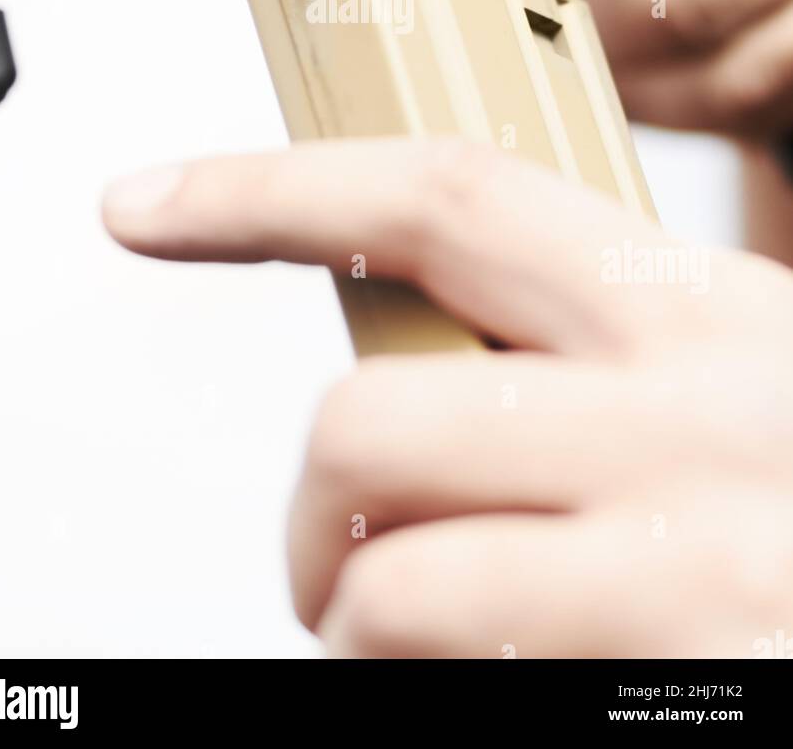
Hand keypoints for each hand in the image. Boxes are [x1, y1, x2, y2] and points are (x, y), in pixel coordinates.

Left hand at [103, 138, 792, 657]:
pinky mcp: (676, 701)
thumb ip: (595, 347)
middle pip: (369, 416)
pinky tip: (515, 677)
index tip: (148, 197)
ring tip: (423, 633)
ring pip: (390, 589)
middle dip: (313, 505)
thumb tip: (431, 349)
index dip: (271, 185)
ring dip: (364, 618)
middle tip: (338, 551)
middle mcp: (684, 427)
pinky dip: (435, 689)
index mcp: (692, 311)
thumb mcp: (737, 374)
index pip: (441, 196)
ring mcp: (682, 577)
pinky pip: (462, 692)